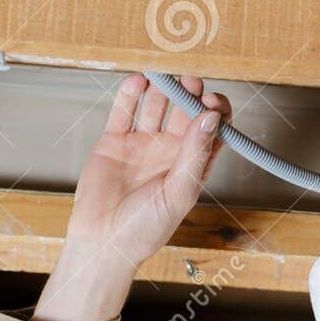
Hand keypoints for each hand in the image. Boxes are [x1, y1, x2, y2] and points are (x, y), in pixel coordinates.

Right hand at [38, 73, 231, 320]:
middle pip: (185, 112)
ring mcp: (142, 145)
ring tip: (166, 77)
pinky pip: (124, 111)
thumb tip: (212, 118)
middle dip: (191, 94)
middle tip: (192, 82)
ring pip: (156, 106)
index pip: (211, 131)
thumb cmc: (145, 230)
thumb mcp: (178, 193)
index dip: (216, 114)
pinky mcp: (114, 142)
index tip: (214, 104)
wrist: (103, 243)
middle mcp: (169, 153)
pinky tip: (138, 81)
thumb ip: (195, 153)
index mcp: (191, 166)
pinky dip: (130, 93)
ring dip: (163, 89)